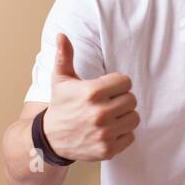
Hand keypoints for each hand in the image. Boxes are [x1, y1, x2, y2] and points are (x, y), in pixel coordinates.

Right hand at [42, 34, 138, 161]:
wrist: (50, 138)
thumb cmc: (60, 105)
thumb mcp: (60, 79)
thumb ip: (65, 56)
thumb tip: (61, 35)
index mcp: (92, 92)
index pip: (125, 81)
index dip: (117, 84)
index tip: (106, 89)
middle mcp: (99, 113)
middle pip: (132, 100)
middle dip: (121, 100)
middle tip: (108, 103)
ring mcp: (104, 133)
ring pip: (134, 118)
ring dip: (124, 116)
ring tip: (110, 116)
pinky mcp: (108, 149)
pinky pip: (131, 136)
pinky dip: (122, 134)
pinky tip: (108, 130)